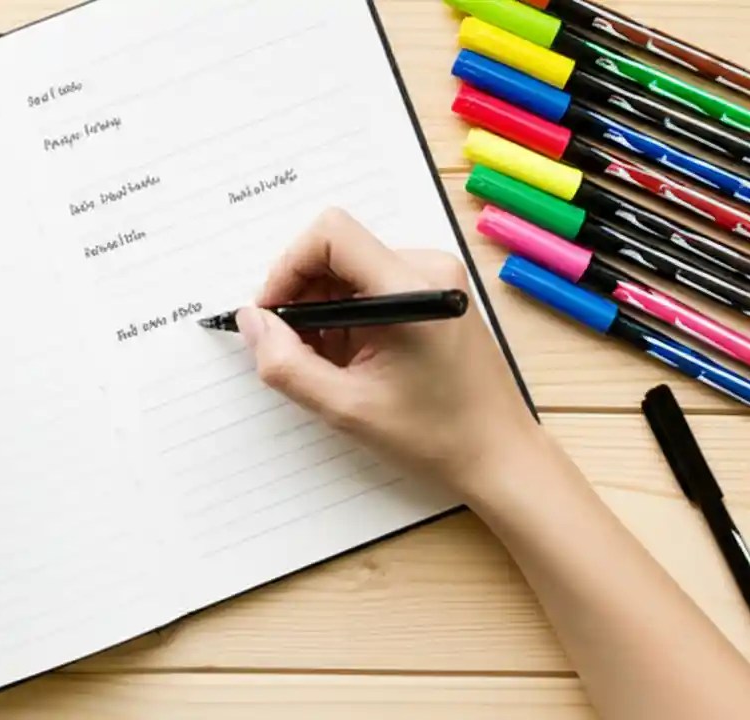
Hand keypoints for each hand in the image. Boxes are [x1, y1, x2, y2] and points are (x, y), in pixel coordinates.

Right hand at [238, 209, 540, 501]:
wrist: (498, 455)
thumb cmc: (435, 436)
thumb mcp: (345, 408)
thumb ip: (286, 363)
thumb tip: (251, 322)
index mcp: (410, 288)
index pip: (330, 234)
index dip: (287, 266)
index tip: (272, 313)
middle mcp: (427, 269)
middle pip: (335, 251)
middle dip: (301, 295)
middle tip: (292, 349)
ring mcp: (433, 278)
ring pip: (348, 269)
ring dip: (321, 310)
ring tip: (326, 362)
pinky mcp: (433, 293)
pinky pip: (369, 285)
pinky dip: (345, 316)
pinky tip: (350, 358)